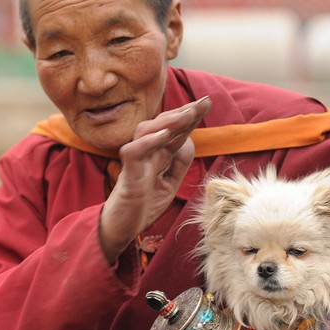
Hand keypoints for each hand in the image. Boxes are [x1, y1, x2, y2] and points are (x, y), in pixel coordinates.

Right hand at [99, 96, 211, 261]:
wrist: (122, 228)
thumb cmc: (144, 204)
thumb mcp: (170, 183)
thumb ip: (179, 162)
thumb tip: (190, 139)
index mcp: (157, 154)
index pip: (174, 131)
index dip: (190, 117)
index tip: (206, 103)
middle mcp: (146, 153)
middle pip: (162, 125)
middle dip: (184, 112)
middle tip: (205, 101)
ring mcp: (135, 162)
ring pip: (146, 131)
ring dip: (167, 121)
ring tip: (188, 113)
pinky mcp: (127, 175)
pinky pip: (133, 152)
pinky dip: (148, 142)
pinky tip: (165, 134)